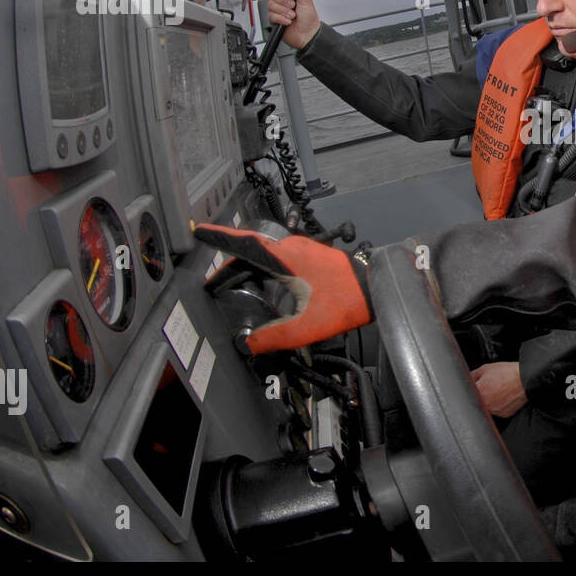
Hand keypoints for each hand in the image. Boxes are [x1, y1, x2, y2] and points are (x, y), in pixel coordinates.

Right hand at [195, 224, 370, 352]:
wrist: (376, 286)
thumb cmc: (346, 301)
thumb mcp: (307, 326)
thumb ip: (275, 337)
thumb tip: (250, 345)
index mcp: (285, 258)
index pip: (243, 243)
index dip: (219, 238)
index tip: (199, 231)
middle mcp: (291, 248)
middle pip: (250, 251)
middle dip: (228, 266)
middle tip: (212, 283)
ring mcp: (302, 250)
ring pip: (264, 255)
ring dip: (246, 268)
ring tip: (232, 286)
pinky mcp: (310, 257)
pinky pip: (277, 258)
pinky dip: (262, 269)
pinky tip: (263, 286)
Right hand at [267, 0, 320, 49]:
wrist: (308, 35)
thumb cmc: (309, 20)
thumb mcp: (306, 0)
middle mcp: (284, 1)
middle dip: (284, 1)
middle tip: (293, 6)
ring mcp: (278, 10)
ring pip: (271, 5)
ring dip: (283, 11)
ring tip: (292, 16)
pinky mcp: (275, 20)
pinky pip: (271, 16)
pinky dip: (281, 19)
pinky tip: (288, 22)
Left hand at [471, 362, 527, 417]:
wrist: (524, 379)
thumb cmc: (508, 373)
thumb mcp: (486, 368)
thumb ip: (472, 375)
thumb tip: (468, 379)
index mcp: (479, 393)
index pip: (468, 394)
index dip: (472, 389)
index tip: (477, 386)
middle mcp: (486, 404)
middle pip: (477, 402)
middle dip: (481, 394)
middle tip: (489, 386)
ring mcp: (495, 411)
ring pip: (487, 407)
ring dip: (490, 400)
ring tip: (498, 390)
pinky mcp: (503, 415)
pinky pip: (497, 410)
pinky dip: (499, 404)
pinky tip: (504, 396)